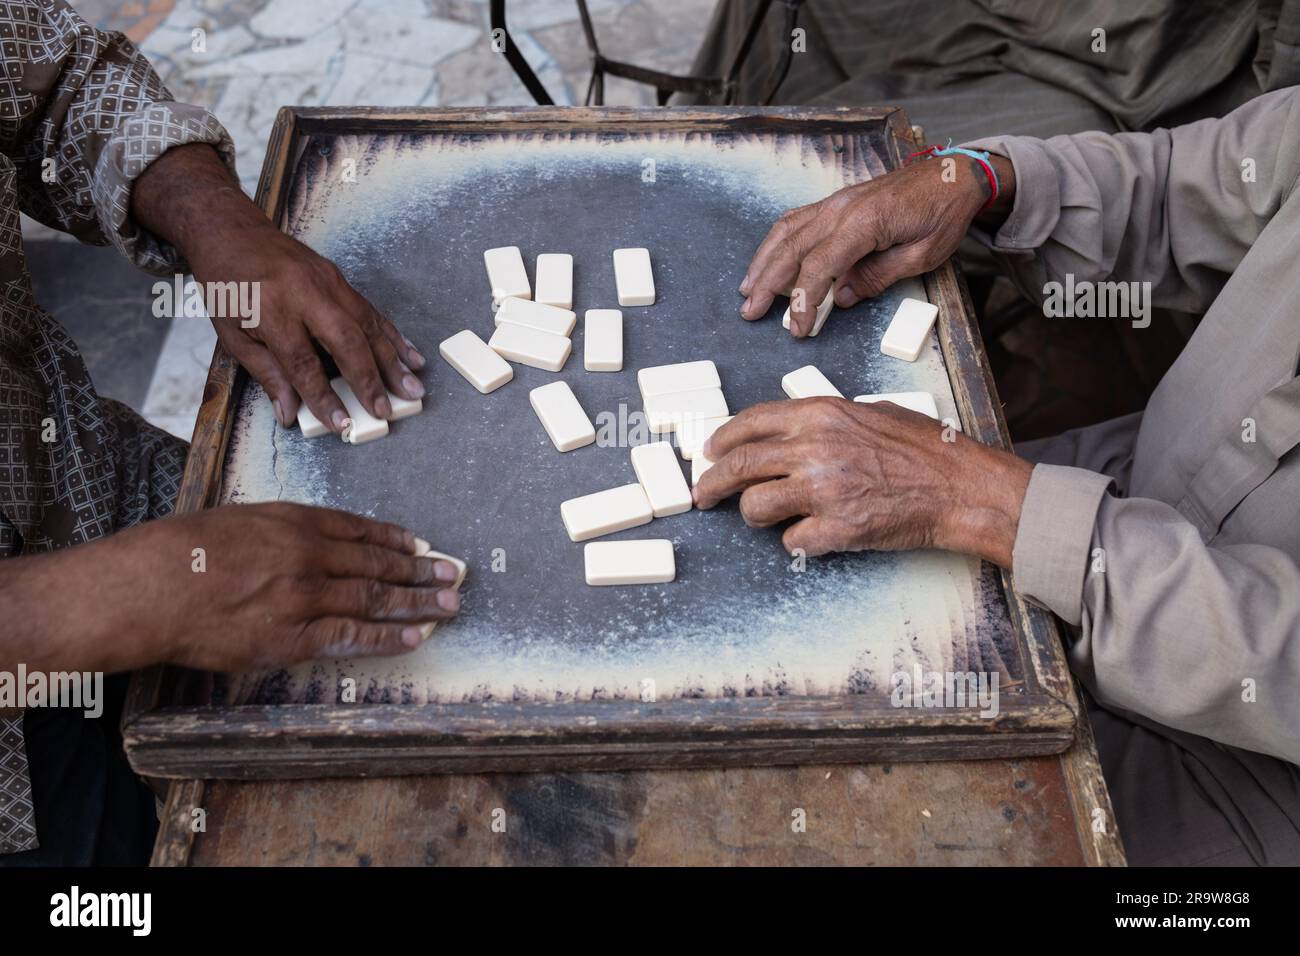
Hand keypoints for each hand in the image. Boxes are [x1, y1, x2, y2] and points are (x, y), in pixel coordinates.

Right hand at [2, 503, 462, 674]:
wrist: (150, 588)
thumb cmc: (182, 553)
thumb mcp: (238, 520)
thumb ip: (279, 529)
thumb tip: (310, 539)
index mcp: (294, 521)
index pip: (358, 529)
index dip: (394, 539)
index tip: (420, 543)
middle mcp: (309, 554)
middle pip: (376, 563)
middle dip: (419, 569)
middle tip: (453, 572)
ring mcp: (305, 596)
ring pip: (374, 598)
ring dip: (417, 602)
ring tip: (449, 603)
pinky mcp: (293, 637)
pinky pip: (352, 637)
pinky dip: (388, 637)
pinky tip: (416, 636)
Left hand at [132, 144, 425, 432]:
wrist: (233, 233)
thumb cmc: (228, 287)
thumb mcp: (232, 335)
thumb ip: (266, 373)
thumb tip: (291, 412)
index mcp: (271, 311)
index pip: (304, 364)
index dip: (324, 397)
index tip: (341, 423)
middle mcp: (305, 294)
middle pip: (346, 342)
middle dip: (370, 380)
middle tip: (386, 411)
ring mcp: (327, 282)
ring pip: (367, 325)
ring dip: (393, 360)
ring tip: (412, 388)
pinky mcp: (340, 278)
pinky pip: (371, 311)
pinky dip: (393, 335)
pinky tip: (410, 355)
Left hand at [692, 398, 1031, 565]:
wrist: (958, 487)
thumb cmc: (923, 449)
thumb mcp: (871, 412)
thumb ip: (826, 420)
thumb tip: (791, 431)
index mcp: (820, 415)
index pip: (750, 424)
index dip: (723, 441)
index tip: (710, 453)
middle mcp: (813, 449)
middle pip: (739, 465)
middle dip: (712, 482)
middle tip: (703, 495)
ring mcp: (822, 490)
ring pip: (755, 505)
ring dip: (753, 513)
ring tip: (762, 516)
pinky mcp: (835, 528)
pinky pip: (790, 540)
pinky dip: (797, 541)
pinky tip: (811, 534)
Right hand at [739, 151, 1014, 335]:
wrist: (951, 175)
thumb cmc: (942, 213)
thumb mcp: (921, 257)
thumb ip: (878, 276)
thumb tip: (841, 297)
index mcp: (863, 223)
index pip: (819, 267)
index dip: (802, 300)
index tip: (796, 327)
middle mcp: (841, 209)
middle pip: (791, 249)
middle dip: (766, 284)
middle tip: (749, 312)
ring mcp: (835, 202)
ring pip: (786, 233)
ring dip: (763, 262)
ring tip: (748, 289)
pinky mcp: (836, 202)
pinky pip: (796, 220)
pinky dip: (776, 241)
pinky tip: (767, 258)